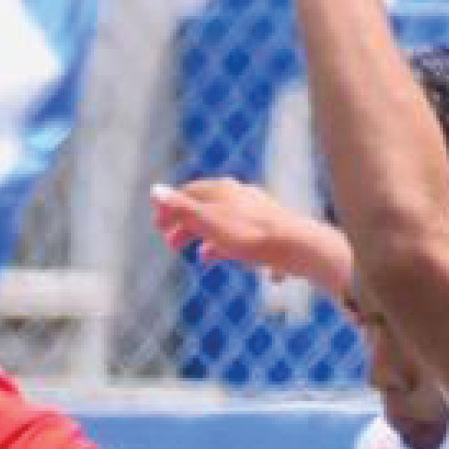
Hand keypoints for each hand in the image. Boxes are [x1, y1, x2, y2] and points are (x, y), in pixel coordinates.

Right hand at [154, 177, 296, 271]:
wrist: (294, 245)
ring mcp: (254, 211)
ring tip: (198, 256)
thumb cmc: (249, 234)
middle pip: (204, 207)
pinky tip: (225, 259)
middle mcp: (238, 194)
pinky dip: (225, 245)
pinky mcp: (267, 229)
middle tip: (171, 244)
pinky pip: (240, 235)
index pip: (187, 193)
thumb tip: (154, 190)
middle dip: (185, 225)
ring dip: (205, 237)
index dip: (169, 208)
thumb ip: (180, 207)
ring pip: (222, 222)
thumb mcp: (207, 221)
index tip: (158, 225)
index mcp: (221, 189)